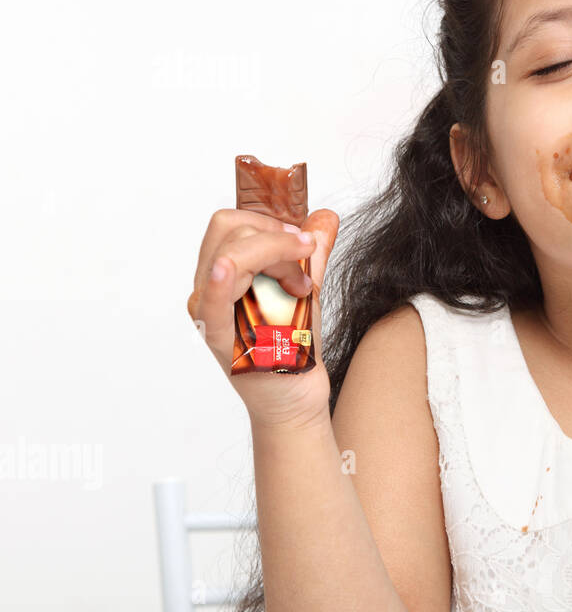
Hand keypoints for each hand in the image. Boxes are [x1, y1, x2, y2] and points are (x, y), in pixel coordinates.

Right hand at [186, 207, 339, 429]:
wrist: (298, 395)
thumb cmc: (294, 345)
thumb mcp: (304, 289)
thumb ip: (312, 252)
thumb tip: (324, 216)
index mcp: (221, 274)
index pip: (232, 223)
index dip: (270, 223)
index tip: (302, 244)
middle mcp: (207, 289)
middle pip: (229, 229)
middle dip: (275, 238)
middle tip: (303, 267)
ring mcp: (210, 312)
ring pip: (230, 252)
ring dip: (276, 258)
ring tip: (299, 289)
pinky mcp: (221, 337)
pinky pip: (212, 300)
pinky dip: (219, 280)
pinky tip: (225, 268)